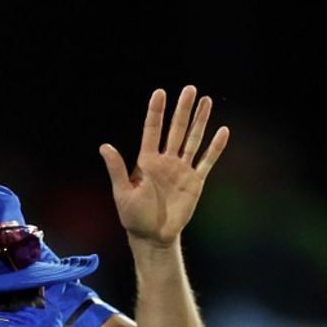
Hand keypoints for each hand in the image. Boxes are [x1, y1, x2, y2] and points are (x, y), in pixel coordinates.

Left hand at [100, 87, 227, 247]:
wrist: (153, 237)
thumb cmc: (133, 216)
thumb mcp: (122, 193)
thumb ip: (117, 169)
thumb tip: (104, 146)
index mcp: (147, 161)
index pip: (152, 131)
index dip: (156, 112)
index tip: (160, 93)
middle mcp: (166, 161)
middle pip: (176, 130)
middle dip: (183, 110)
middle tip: (190, 89)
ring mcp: (182, 170)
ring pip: (193, 140)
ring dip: (200, 121)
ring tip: (206, 100)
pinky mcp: (195, 182)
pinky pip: (207, 161)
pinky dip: (215, 148)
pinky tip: (222, 131)